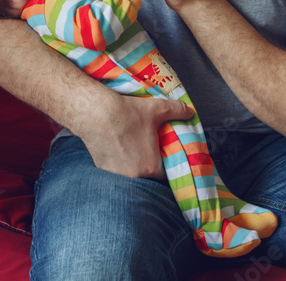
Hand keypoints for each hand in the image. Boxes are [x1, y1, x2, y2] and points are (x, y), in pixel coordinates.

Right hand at [79, 95, 193, 178]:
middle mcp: (134, 176)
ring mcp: (116, 175)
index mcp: (150, 167)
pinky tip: (118, 149)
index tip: (163, 157)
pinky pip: (115, 171)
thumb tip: (190, 111)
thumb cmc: (126, 112)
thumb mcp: (156, 108)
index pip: (165, 176)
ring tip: (132, 151)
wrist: (95, 112)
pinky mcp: (102, 169)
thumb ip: (177, 110)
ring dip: (133, 167)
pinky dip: (118, 164)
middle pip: (148, 177)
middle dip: (149, 167)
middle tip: (148, 152)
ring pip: (131, 175)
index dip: (166, 166)